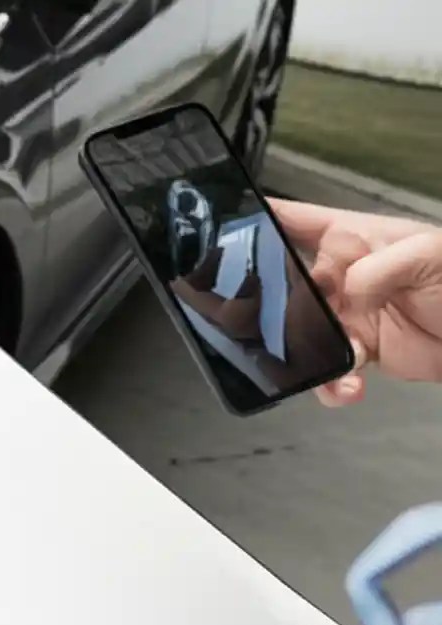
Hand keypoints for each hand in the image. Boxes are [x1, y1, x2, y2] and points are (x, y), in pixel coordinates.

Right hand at [271, 199, 441, 405]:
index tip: (221, 229)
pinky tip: (347, 387)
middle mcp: (341, 275)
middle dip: (271, 303)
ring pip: (298, 333)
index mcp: (352, 237)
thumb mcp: (431, 255)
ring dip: (303, 352)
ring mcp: (346, 314)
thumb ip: (382, 267)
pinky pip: (327, 369)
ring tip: (335, 361)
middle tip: (273, 319)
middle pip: (283, 283)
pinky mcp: (357, 351)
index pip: (293, 220)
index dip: (255, 219)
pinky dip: (331, 383)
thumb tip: (347, 292)